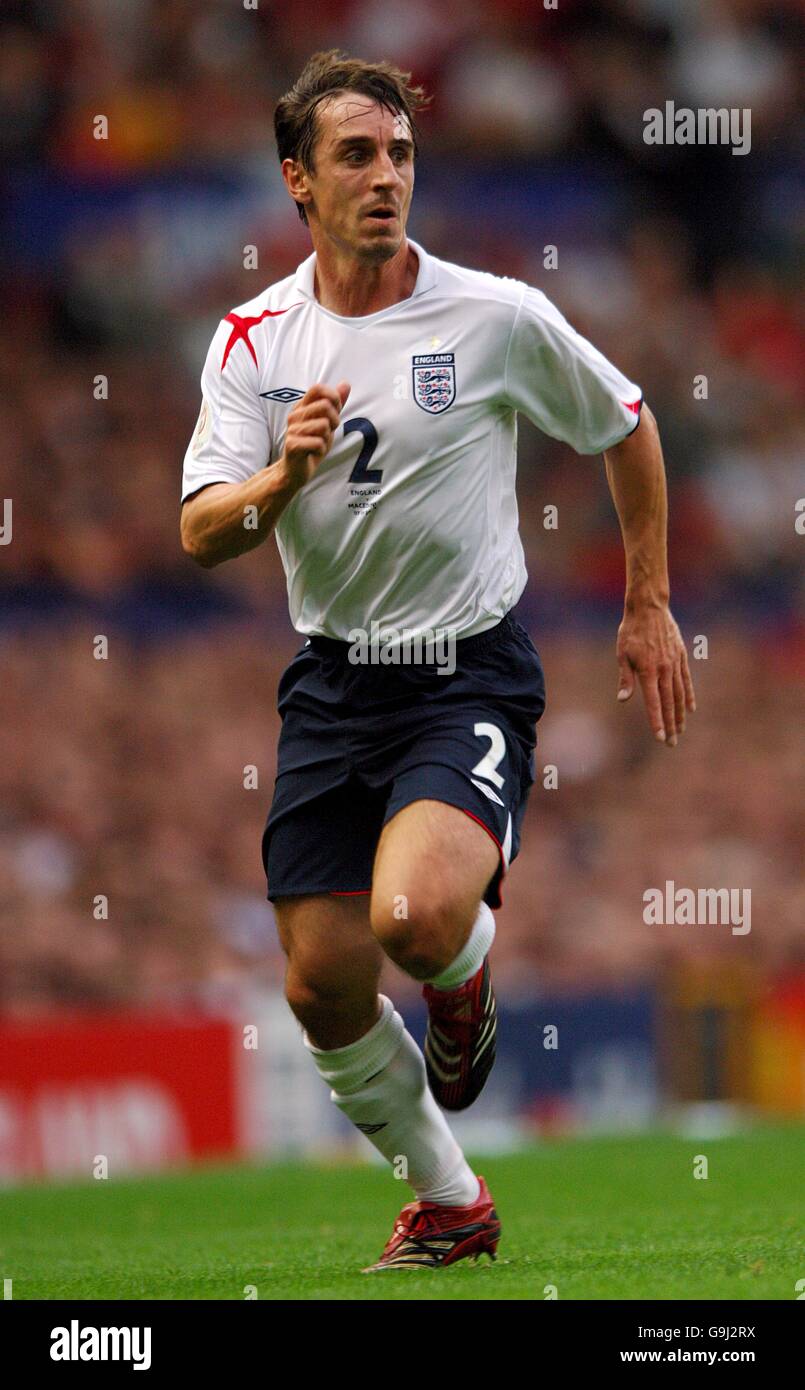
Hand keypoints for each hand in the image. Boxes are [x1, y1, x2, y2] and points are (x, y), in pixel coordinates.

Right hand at [280, 381, 350, 487]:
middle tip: (327, 432)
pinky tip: (313, 452)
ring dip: (326, 438)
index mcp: (302, 406)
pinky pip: (318, 443)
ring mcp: (292, 430)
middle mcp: (294, 415)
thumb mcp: (328, 422)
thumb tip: (346, 383)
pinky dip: (321, 450)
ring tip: (318, 443)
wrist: (295, 470)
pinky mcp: (292, 445)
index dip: (333, 398)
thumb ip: (335, 403)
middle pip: (325, 406)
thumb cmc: (311, 444)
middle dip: (334, 420)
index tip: (335, 412)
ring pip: (323, 425)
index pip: (317, 389)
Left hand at [616, 603, 695, 746]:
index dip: (657, 721)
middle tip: (672, 743)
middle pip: (668, 703)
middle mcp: (664, 670)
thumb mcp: (622, 654)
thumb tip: (623, 700)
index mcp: (648, 671)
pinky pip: (686, 680)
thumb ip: (625, 678)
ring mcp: (674, 664)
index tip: (660, 737)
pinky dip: (688, 695)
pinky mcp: (680, 657)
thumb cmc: (631, 631)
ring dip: (680, 714)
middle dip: (670, 724)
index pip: (653, 703)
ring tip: (681, 730)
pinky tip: (690, 708)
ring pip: (679, 694)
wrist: (649, 608)